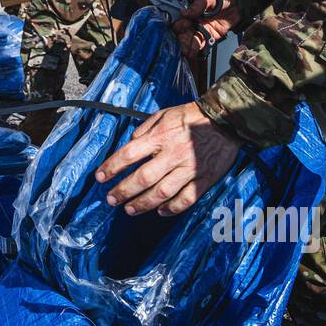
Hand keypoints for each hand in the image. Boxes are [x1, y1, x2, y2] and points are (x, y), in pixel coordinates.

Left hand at [94, 102, 240, 215]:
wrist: (225, 120)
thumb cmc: (191, 116)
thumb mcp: (163, 115)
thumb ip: (145, 130)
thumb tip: (130, 144)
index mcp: (160, 136)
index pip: (129, 154)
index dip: (111, 168)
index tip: (100, 178)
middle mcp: (172, 154)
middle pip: (142, 178)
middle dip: (123, 191)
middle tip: (111, 199)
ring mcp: (189, 169)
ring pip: (162, 193)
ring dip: (142, 204)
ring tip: (129, 210)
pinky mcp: (203, 179)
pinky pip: (186, 199)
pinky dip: (172, 208)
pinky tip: (161, 211)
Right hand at [172, 0, 240, 62]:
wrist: (237, 2)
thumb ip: (197, 5)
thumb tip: (184, 13)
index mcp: (190, 12)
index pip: (181, 20)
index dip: (179, 25)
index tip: (180, 27)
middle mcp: (193, 23)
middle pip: (184, 33)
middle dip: (182, 40)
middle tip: (182, 45)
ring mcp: (201, 30)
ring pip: (192, 41)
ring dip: (188, 47)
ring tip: (187, 52)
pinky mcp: (210, 37)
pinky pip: (202, 45)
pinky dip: (197, 50)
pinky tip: (193, 54)